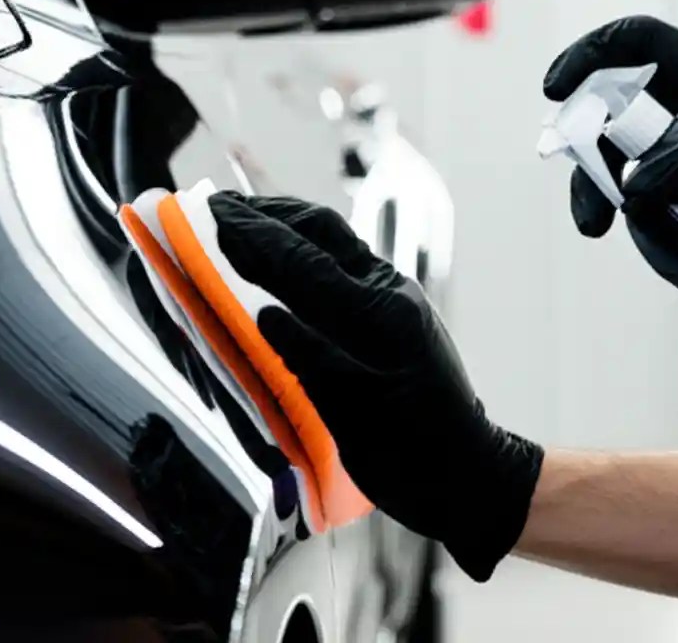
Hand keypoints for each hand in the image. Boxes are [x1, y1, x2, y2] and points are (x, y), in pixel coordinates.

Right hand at [209, 192, 542, 581]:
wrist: (466, 471)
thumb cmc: (411, 454)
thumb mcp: (354, 415)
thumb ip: (310, 360)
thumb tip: (263, 315)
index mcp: (379, 316)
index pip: (305, 261)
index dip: (256, 235)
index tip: (212, 214)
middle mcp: (387, 294)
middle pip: (321, 233)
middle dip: (267, 213)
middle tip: (216, 206)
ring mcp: (392, 298)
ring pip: (333, 241)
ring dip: (286, 223)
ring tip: (243, 215)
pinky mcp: (392, 311)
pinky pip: (341, 264)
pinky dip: (303, 249)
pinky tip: (281, 251)